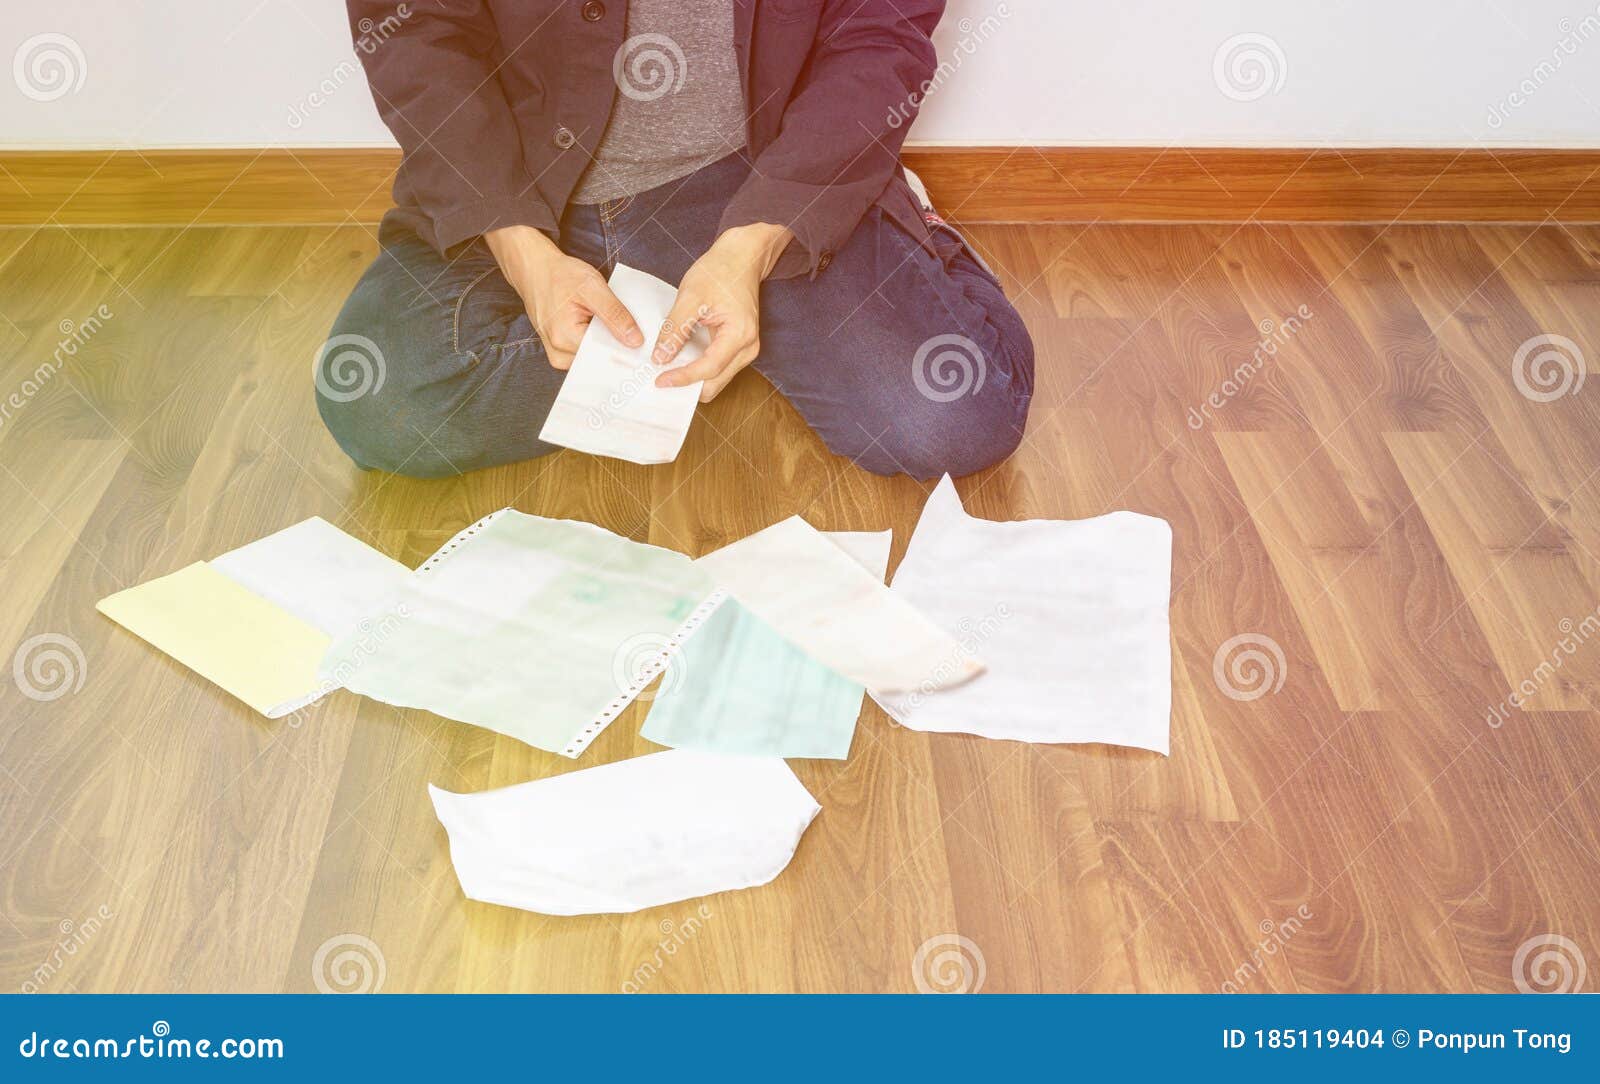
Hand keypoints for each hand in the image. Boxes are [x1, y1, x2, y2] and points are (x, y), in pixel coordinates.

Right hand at [484, 225, 642, 369]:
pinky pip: (585, 354)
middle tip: (631, 332)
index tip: (642, 345)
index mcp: (565, 338)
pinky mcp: (559, 351)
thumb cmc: (559, 275)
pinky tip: (600, 329)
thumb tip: (635, 341)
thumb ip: (615, 315)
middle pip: (599, 360)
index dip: (626, 350)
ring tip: (609, 324)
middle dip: (616, 347)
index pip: (605, 356)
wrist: (535, 270)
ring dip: (606, 344)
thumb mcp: (592, 288)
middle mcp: (558, 353)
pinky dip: (596, 343)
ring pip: (593, 358)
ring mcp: (557, 355)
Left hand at [653, 222, 792, 401]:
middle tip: (659, 380)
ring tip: (666, 372)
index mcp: (740, 335)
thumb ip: (676, 330)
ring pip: (715, 380)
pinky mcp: (737, 347)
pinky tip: (679, 362)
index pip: (709, 369)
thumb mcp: (691, 297)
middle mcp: (748, 348)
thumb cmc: (720, 271)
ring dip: (692, 380)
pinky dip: (697, 370)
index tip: (659, 380)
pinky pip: (716, 368)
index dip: (683, 378)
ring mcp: (745, 349)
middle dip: (688, 386)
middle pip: (715, 383)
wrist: (741, 258)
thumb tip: (660, 358)